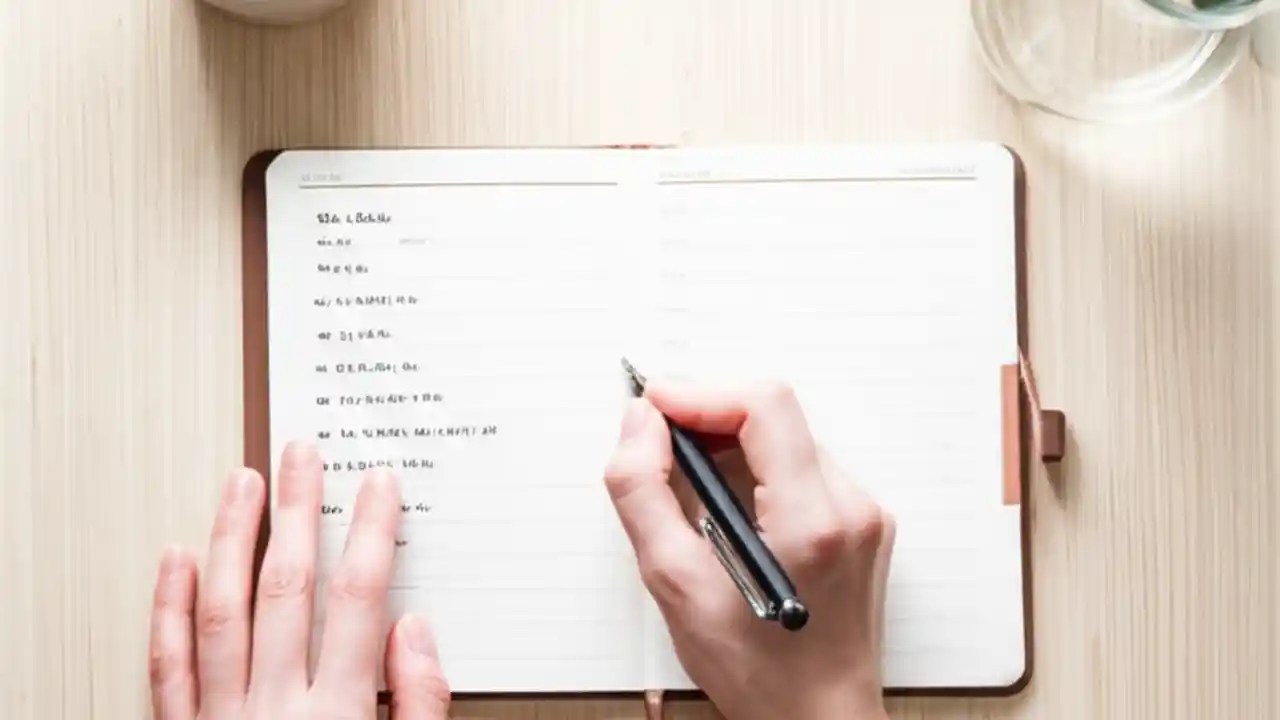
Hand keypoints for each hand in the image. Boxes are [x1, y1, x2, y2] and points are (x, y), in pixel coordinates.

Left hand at [148, 443, 450, 718]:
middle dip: (297, 511)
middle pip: (287, 587)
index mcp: (337, 715)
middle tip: (301, 458)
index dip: (371, 532)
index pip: (358, 599)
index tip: (378, 487)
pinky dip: (171, 607)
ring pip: (224, 611)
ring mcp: (223, 719)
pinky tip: (178, 560)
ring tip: (242, 484)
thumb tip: (415, 633)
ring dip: (233, 538)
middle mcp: (275, 709)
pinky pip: (171, 663)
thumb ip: (418, 703)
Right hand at [604, 381, 893, 719]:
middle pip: (776, 416)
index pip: (764, 407)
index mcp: (812, 520)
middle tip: (660, 440)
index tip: (655, 405)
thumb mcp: (674, 585)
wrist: (819, 719)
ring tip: (689, 481)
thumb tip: (640, 425)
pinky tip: (728, 507)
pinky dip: (757, 468)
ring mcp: (864, 513)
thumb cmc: (757, 673)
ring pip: (788, 438)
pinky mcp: (862, 522)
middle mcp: (851, 506)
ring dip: (732, 442)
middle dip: (710, 414)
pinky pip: (804, 467)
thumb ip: (644, 493)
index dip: (701, 393)